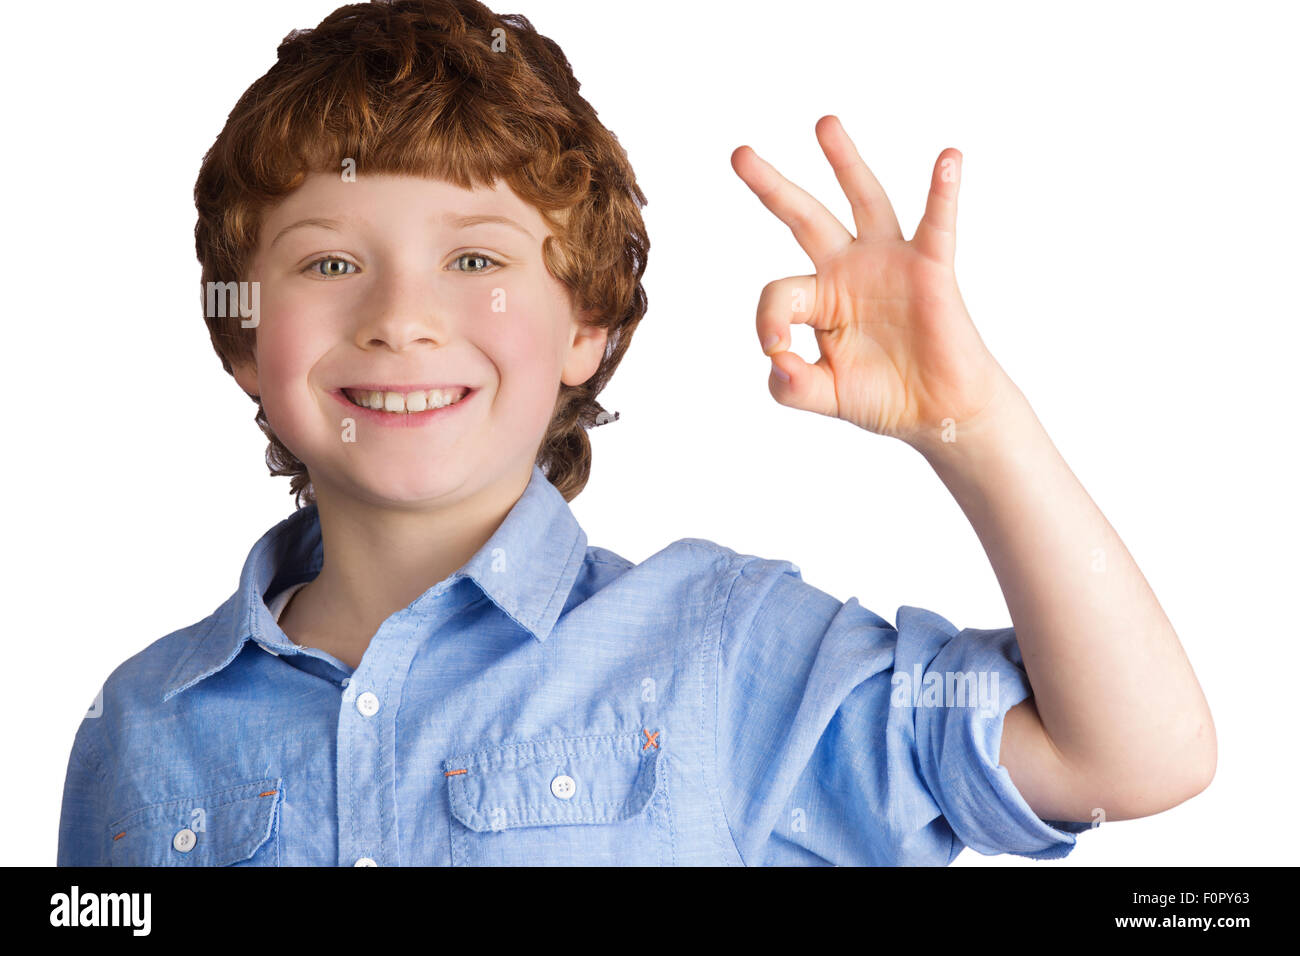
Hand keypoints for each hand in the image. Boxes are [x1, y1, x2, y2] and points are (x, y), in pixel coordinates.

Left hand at [731, 115, 1011, 450]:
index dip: (769, 320)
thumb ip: (791, 387)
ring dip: (844, 161)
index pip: (778, 292)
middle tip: (738, 154)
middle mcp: (848, 269)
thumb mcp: (824, 395)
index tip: (777, 350)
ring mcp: (889, 263)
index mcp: (818, 298)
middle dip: (771, 186)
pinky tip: (948, 157)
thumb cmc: (884, 398)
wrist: (940, 413)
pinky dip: (944, 190)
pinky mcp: (931, 269)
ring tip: (823, 124)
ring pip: (863, 200)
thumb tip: (776, 360)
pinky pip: (937, 223)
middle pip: (804, 217)